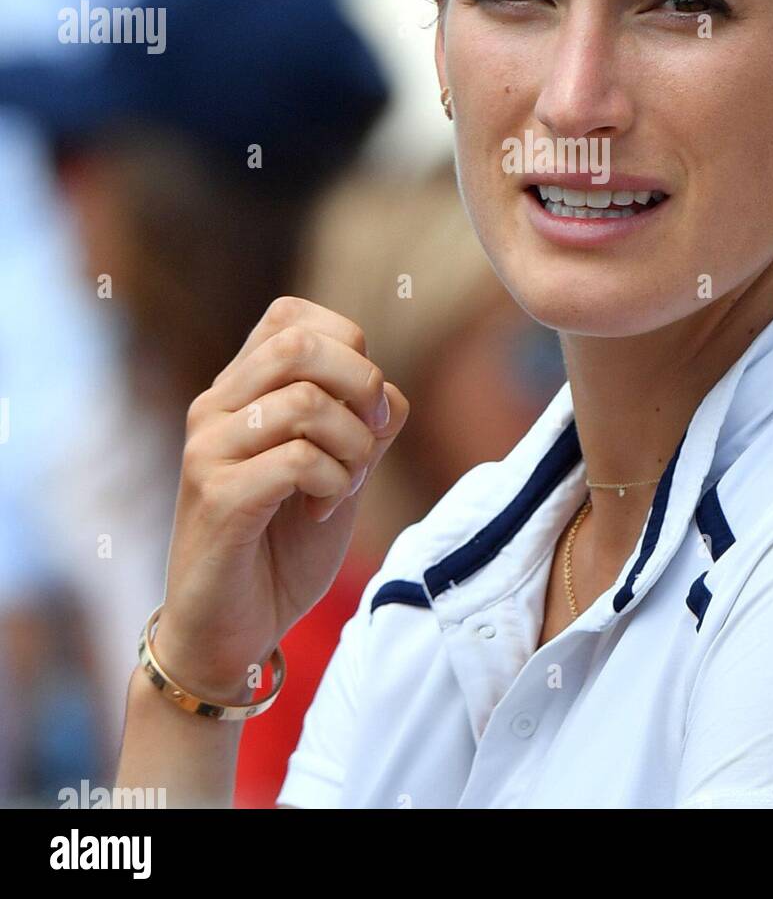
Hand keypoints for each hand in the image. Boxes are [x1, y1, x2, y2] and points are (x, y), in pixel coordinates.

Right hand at [153, 296, 408, 700]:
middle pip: (301, 344)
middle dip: (362, 387)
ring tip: (345, 484)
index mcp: (239, 390)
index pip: (292, 316)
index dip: (348, 347)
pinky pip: (299, 459)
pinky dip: (334, 484)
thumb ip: (360, 424)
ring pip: (307, 401)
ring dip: (353, 446)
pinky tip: (321, 512)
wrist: (230, 631)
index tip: (366, 408)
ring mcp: (208, 449)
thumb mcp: (338, 471)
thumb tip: (388, 392)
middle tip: (370, 442)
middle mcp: (215, 407)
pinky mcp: (216, 497)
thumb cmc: (284, 546)